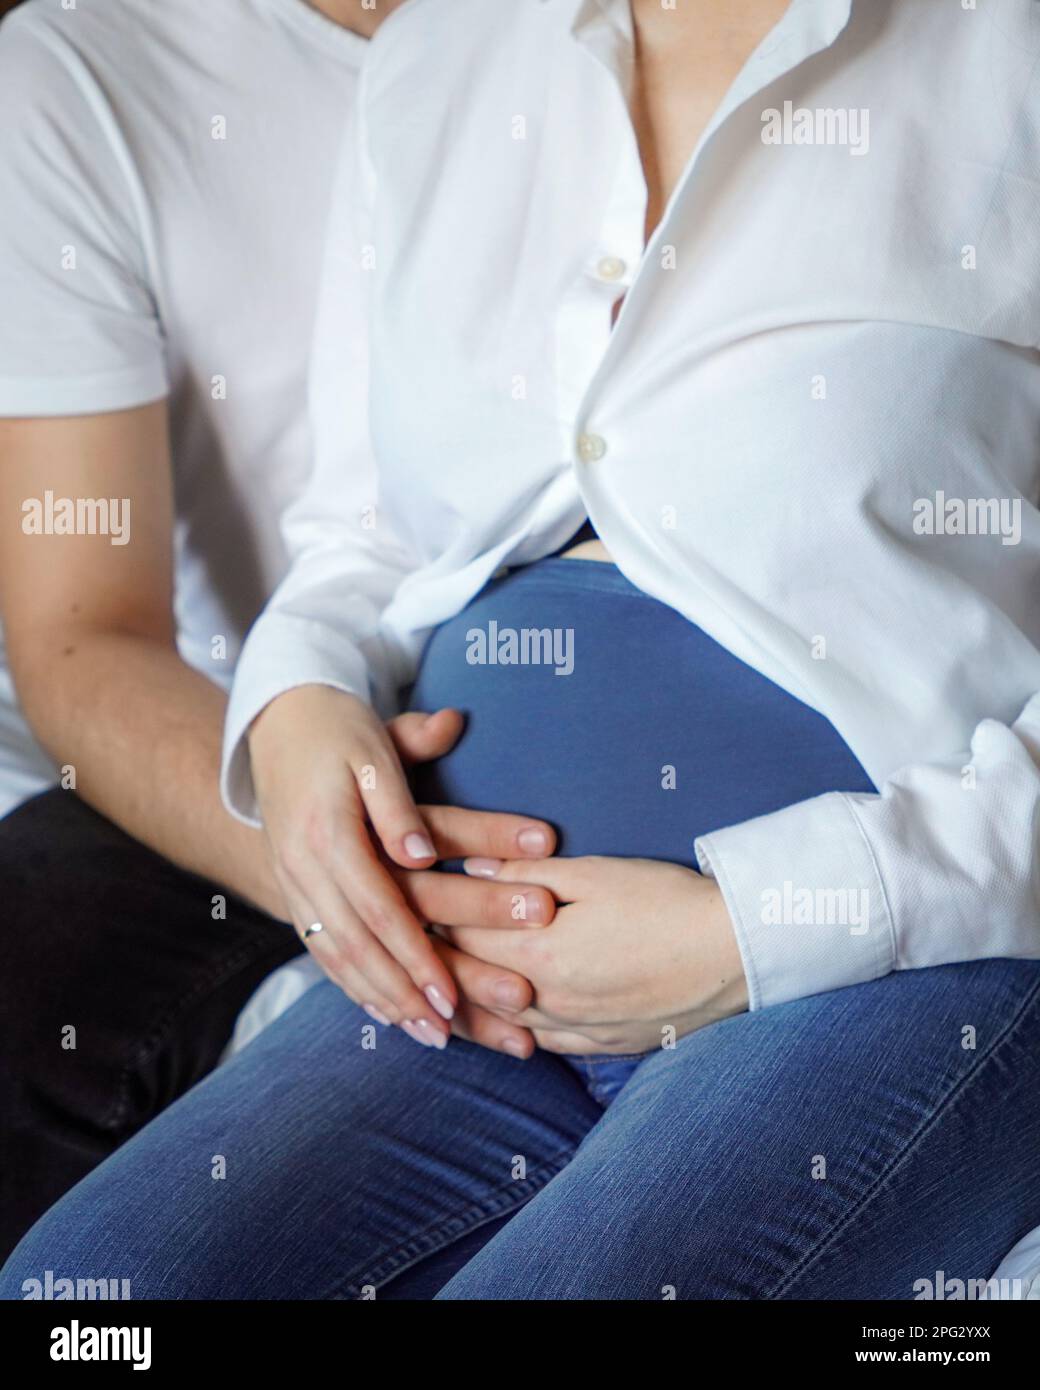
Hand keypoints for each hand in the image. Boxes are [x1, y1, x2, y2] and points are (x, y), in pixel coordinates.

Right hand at [248, 686, 554, 1047]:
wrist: (277, 720)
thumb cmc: (340, 729)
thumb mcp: (374, 749)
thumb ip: (398, 802)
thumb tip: (420, 854)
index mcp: (327, 834)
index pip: (378, 909)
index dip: (415, 956)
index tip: (450, 994)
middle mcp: (303, 867)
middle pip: (358, 946)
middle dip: (405, 992)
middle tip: (450, 1029)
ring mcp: (293, 882)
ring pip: (337, 957)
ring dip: (384, 1001)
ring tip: (431, 1036)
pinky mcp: (295, 890)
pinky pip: (323, 949)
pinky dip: (355, 985)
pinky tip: (387, 1014)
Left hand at [439, 855, 748, 1055]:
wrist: (736, 950)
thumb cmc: (667, 900)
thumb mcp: (594, 872)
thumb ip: (524, 873)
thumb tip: (470, 868)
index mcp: (540, 952)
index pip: (462, 935)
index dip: (435, 913)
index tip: (417, 897)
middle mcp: (549, 1002)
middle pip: (471, 982)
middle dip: (440, 958)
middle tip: (415, 937)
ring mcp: (576, 1030)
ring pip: (499, 1021)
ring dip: (469, 998)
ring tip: (444, 979)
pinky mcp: (602, 1046)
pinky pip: (539, 1044)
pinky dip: (511, 1029)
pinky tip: (502, 1017)